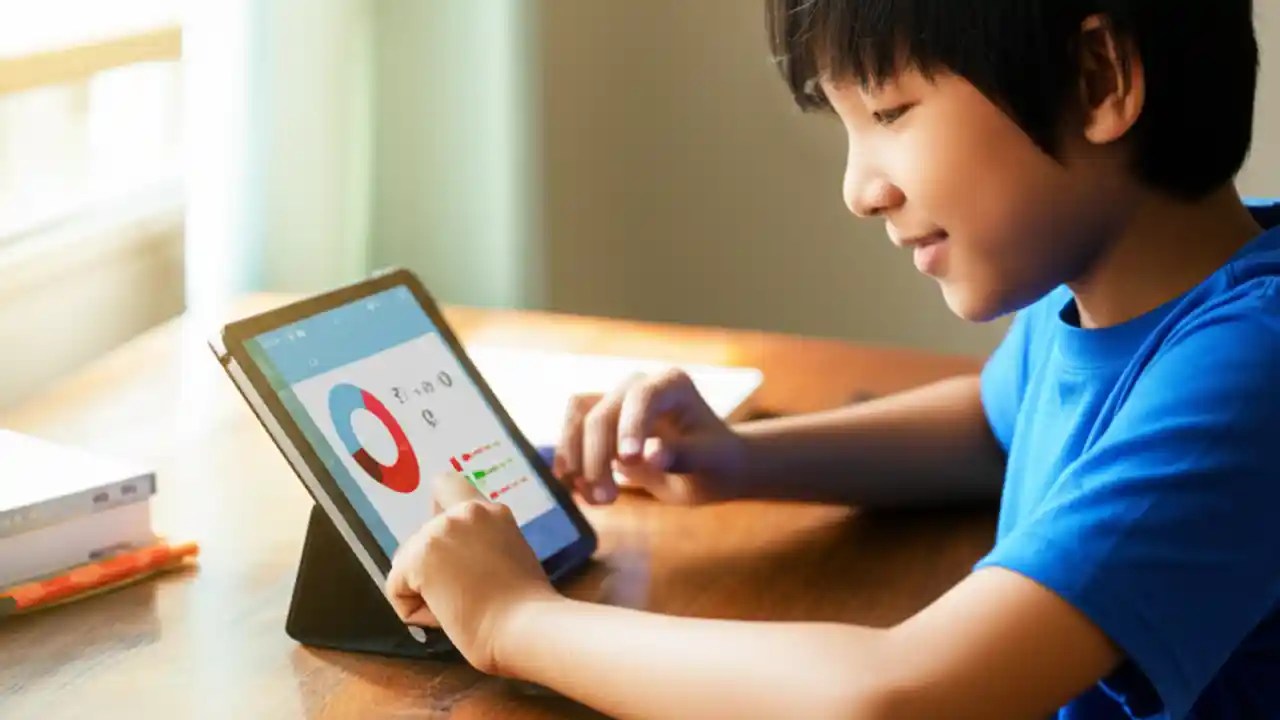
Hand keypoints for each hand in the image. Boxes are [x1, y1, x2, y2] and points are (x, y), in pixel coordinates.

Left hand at [384, 473, 558, 674]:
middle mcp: (464, 512)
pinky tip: (446, 617)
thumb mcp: (509, 558)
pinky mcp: (418, 556)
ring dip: (424, 589)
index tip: (446, 542)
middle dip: (430, 566)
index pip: (448, 484)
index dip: (437, 511)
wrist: (526, 627)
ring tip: (461, 607)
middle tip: (463, 595)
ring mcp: (439, 530)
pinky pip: (397, 588)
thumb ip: (482, 544)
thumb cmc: (526, 608)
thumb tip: (450, 560)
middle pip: (421, 536)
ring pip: (407, 563)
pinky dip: (414, 609)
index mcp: (491, 512)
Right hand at [554, 369, 745, 505]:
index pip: (642, 396)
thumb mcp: (709, 461)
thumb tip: (650, 455)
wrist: (710, 467)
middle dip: (597, 457)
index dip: (630, 426)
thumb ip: (682, 455)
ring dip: (576, 459)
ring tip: (596, 498)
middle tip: (607, 499)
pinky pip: (573, 435)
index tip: (628, 461)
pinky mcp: (601, 425)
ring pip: (577, 419)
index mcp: (671, 384)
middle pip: (601, 412)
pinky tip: (579, 490)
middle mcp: (638, 386)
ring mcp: (616, 403)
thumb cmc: (716, 460)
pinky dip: (570, 462)